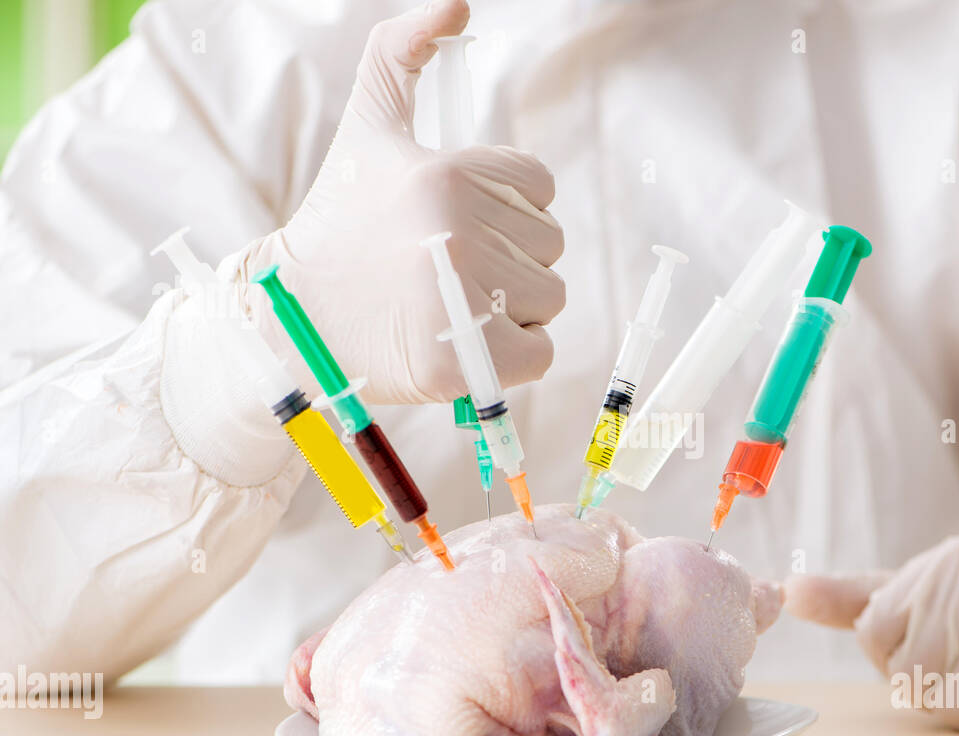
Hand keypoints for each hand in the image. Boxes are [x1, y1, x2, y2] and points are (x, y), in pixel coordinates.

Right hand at [231, 0, 563, 403]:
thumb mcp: (367, 128)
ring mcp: (464, 301)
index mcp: (448, 176)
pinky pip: (540, 355)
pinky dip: (513, 355)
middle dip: (510, 259)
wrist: (295, 318)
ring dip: (513, 308)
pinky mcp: (467, 363)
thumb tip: (457, 2)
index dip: (507, 209)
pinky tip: (464, 341)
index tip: (456, 225)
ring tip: (452, 304)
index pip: (539, 188)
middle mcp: (460, 234)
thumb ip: (401, 53)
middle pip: (549, 247)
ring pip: (548, 299)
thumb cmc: (340, 223)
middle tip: (446, 269)